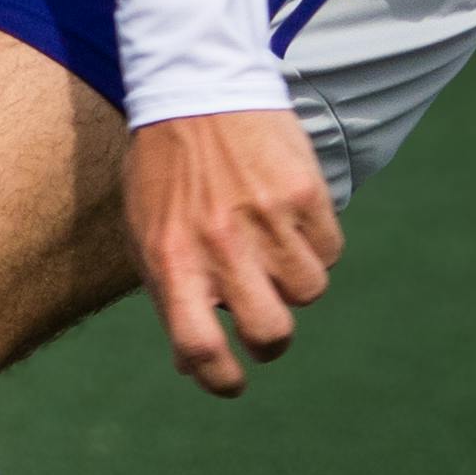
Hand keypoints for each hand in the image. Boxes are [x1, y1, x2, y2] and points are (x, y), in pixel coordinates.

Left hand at [126, 104, 338, 394]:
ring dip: (293, 280)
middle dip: (272, 340)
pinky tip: (286, 215)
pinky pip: (330, 251)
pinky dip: (314, 244)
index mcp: (170, 260)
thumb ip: (166, 294)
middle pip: (272, 332)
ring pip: (310, 293)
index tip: (230, 382)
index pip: (198, 346)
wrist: (194, 92)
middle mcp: (220, 246)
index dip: (218, 378)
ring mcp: (267, 220)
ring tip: (267, 245)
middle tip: (263, 320)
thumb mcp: (145, 230)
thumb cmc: (164, 172)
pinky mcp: (305, 195)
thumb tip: (189, 364)